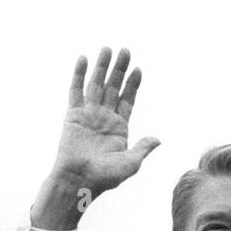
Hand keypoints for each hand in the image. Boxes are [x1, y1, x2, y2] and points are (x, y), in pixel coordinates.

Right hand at [31, 47, 159, 229]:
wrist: (78, 181)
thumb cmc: (104, 178)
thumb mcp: (130, 163)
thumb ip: (143, 148)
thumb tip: (157, 139)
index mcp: (118, 128)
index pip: (127, 100)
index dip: (133, 85)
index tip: (138, 69)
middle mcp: (103, 118)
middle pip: (113, 88)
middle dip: (119, 69)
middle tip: (125, 50)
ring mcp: (88, 115)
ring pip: (96, 85)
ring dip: (102, 67)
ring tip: (108, 48)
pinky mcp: (72, 115)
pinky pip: (76, 90)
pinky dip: (79, 74)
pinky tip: (83, 58)